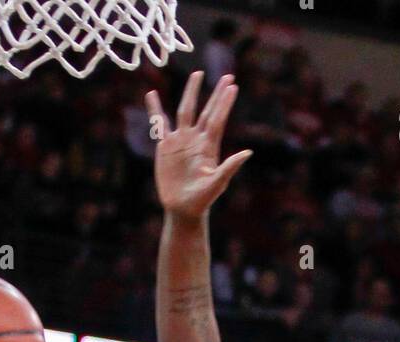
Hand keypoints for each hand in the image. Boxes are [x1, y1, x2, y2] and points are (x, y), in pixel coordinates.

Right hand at [146, 71, 251, 220]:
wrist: (183, 209)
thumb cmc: (202, 200)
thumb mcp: (217, 183)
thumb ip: (230, 167)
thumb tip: (247, 152)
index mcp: (209, 147)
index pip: (217, 119)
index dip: (224, 103)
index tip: (232, 85)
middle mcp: (196, 140)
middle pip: (206, 110)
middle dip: (216, 94)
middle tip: (227, 76)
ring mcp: (180, 141)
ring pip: (185, 111)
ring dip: (191, 93)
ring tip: (197, 74)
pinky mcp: (165, 147)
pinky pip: (159, 124)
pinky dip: (155, 109)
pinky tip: (152, 95)